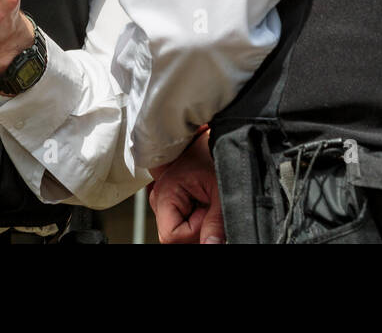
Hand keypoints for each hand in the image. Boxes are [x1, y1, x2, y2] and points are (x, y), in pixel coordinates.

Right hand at [148, 129, 224, 243]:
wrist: (214, 134)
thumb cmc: (215, 153)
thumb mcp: (221, 190)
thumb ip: (215, 223)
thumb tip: (211, 246)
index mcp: (166, 192)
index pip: (171, 236)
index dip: (194, 231)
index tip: (208, 212)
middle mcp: (159, 196)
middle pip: (174, 234)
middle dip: (197, 227)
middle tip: (210, 203)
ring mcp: (164, 198)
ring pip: (179, 228)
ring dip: (198, 221)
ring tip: (207, 198)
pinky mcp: (172, 199)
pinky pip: (182, 220)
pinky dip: (196, 215)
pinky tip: (204, 200)